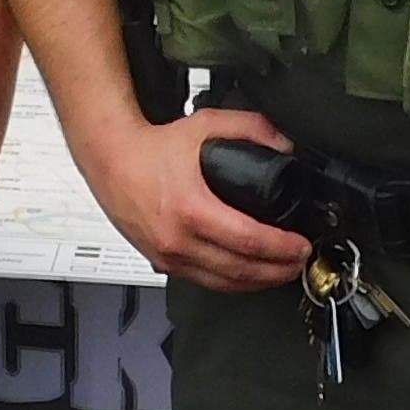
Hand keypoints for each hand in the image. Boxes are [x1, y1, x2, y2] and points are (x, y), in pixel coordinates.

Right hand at [84, 108, 316, 292]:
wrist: (109, 158)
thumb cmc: (149, 148)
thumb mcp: (204, 125)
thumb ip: (249, 128)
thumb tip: (283, 144)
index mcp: (191, 209)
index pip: (249, 240)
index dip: (282, 247)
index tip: (300, 245)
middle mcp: (178, 239)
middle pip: (240, 270)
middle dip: (278, 270)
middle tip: (299, 262)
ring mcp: (168, 255)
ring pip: (223, 284)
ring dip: (258, 282)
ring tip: (280, 272)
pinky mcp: (162, 261)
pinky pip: (204, 282)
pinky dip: (231, 283)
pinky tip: (246, 275)